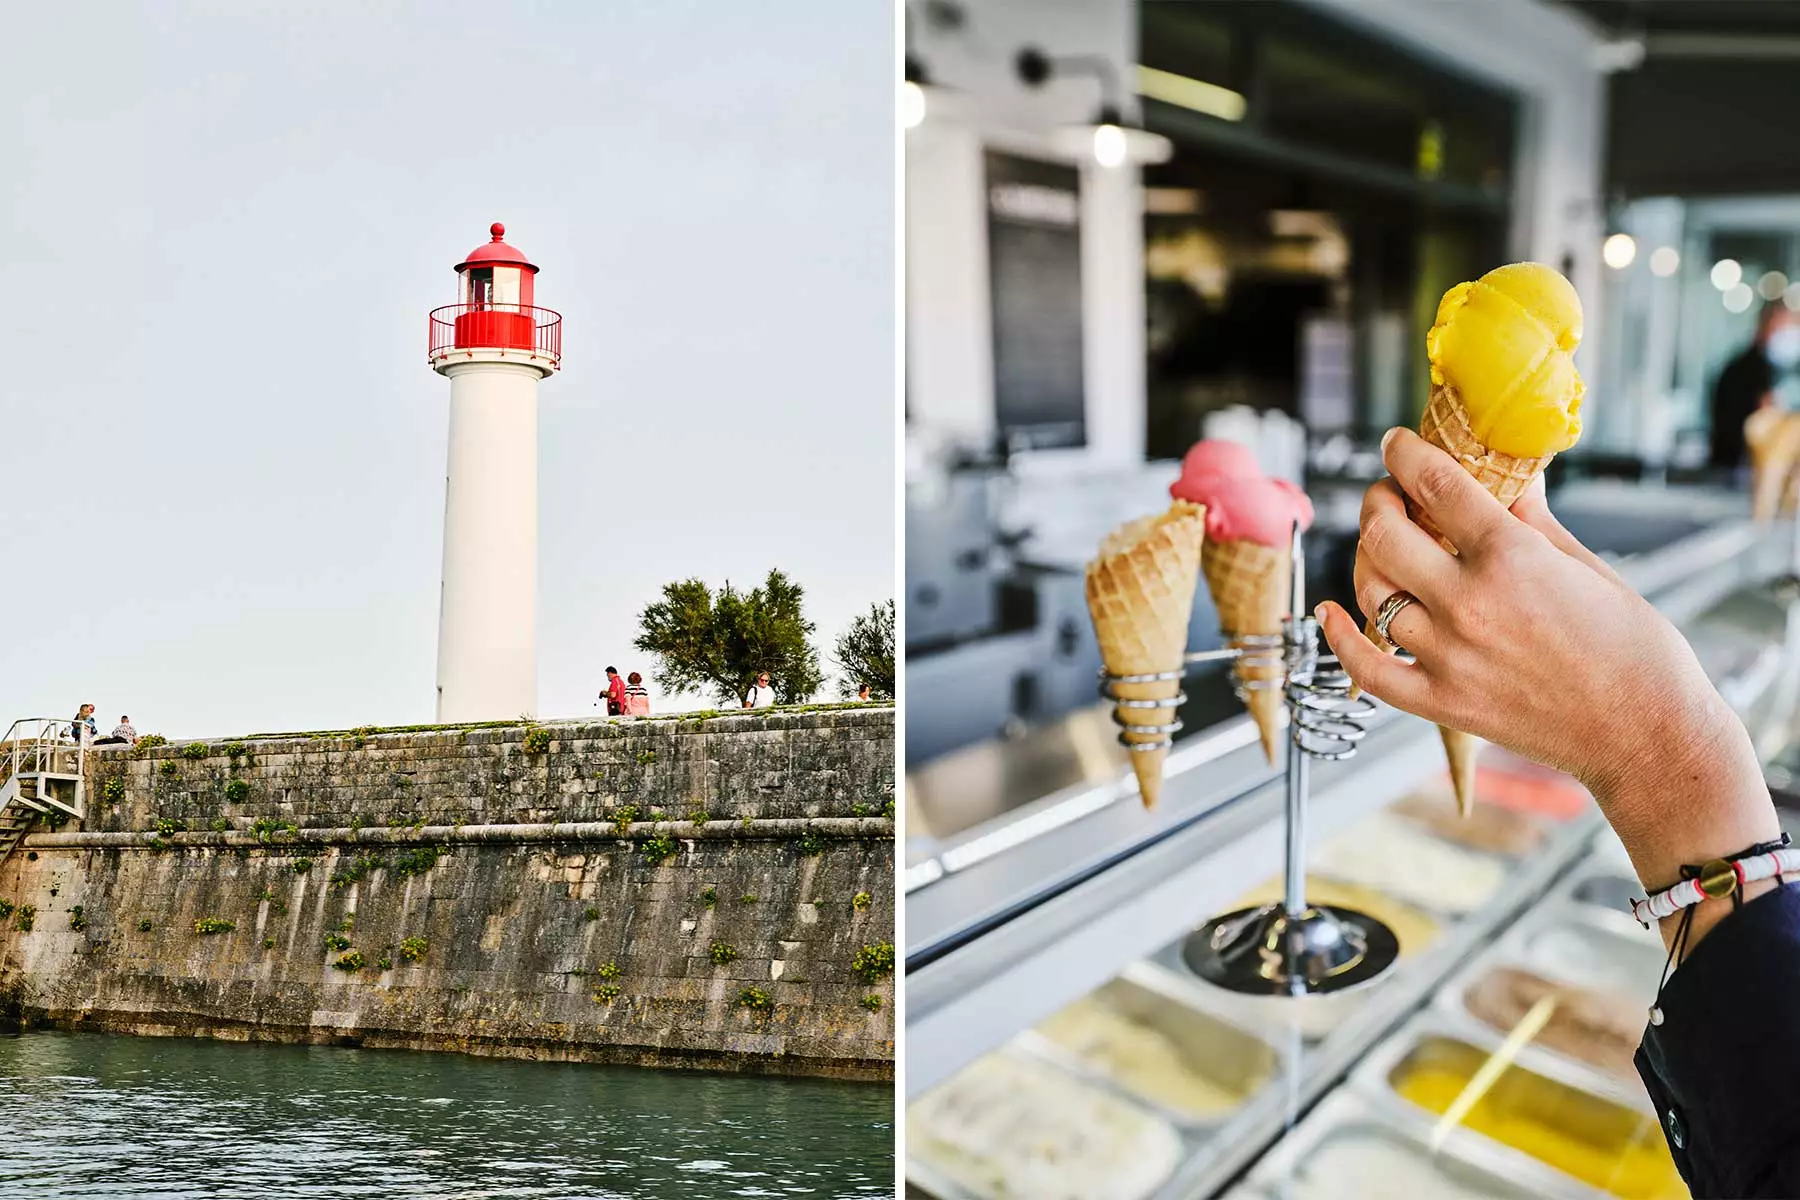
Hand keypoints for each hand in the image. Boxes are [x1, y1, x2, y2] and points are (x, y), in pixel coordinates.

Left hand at [1316, 430, 1775, 933]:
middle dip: (1377, 503)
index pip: (1436, 484)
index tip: (1394, 443)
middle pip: (1384, 534)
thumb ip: (1535, 522)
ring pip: (1370, 591)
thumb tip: (1511, 481)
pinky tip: (1328, 612)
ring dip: (1366, 560)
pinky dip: (1338, 638)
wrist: (1647, 733)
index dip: (1404, 454)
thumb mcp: (1590, 567)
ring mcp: (1449, 656)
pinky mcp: (1442, 702)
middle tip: (1387, 497)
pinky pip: (1368, 668)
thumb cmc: (1635, 648)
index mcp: (1512, 557)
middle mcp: (1470, 603)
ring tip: (1379, 549)